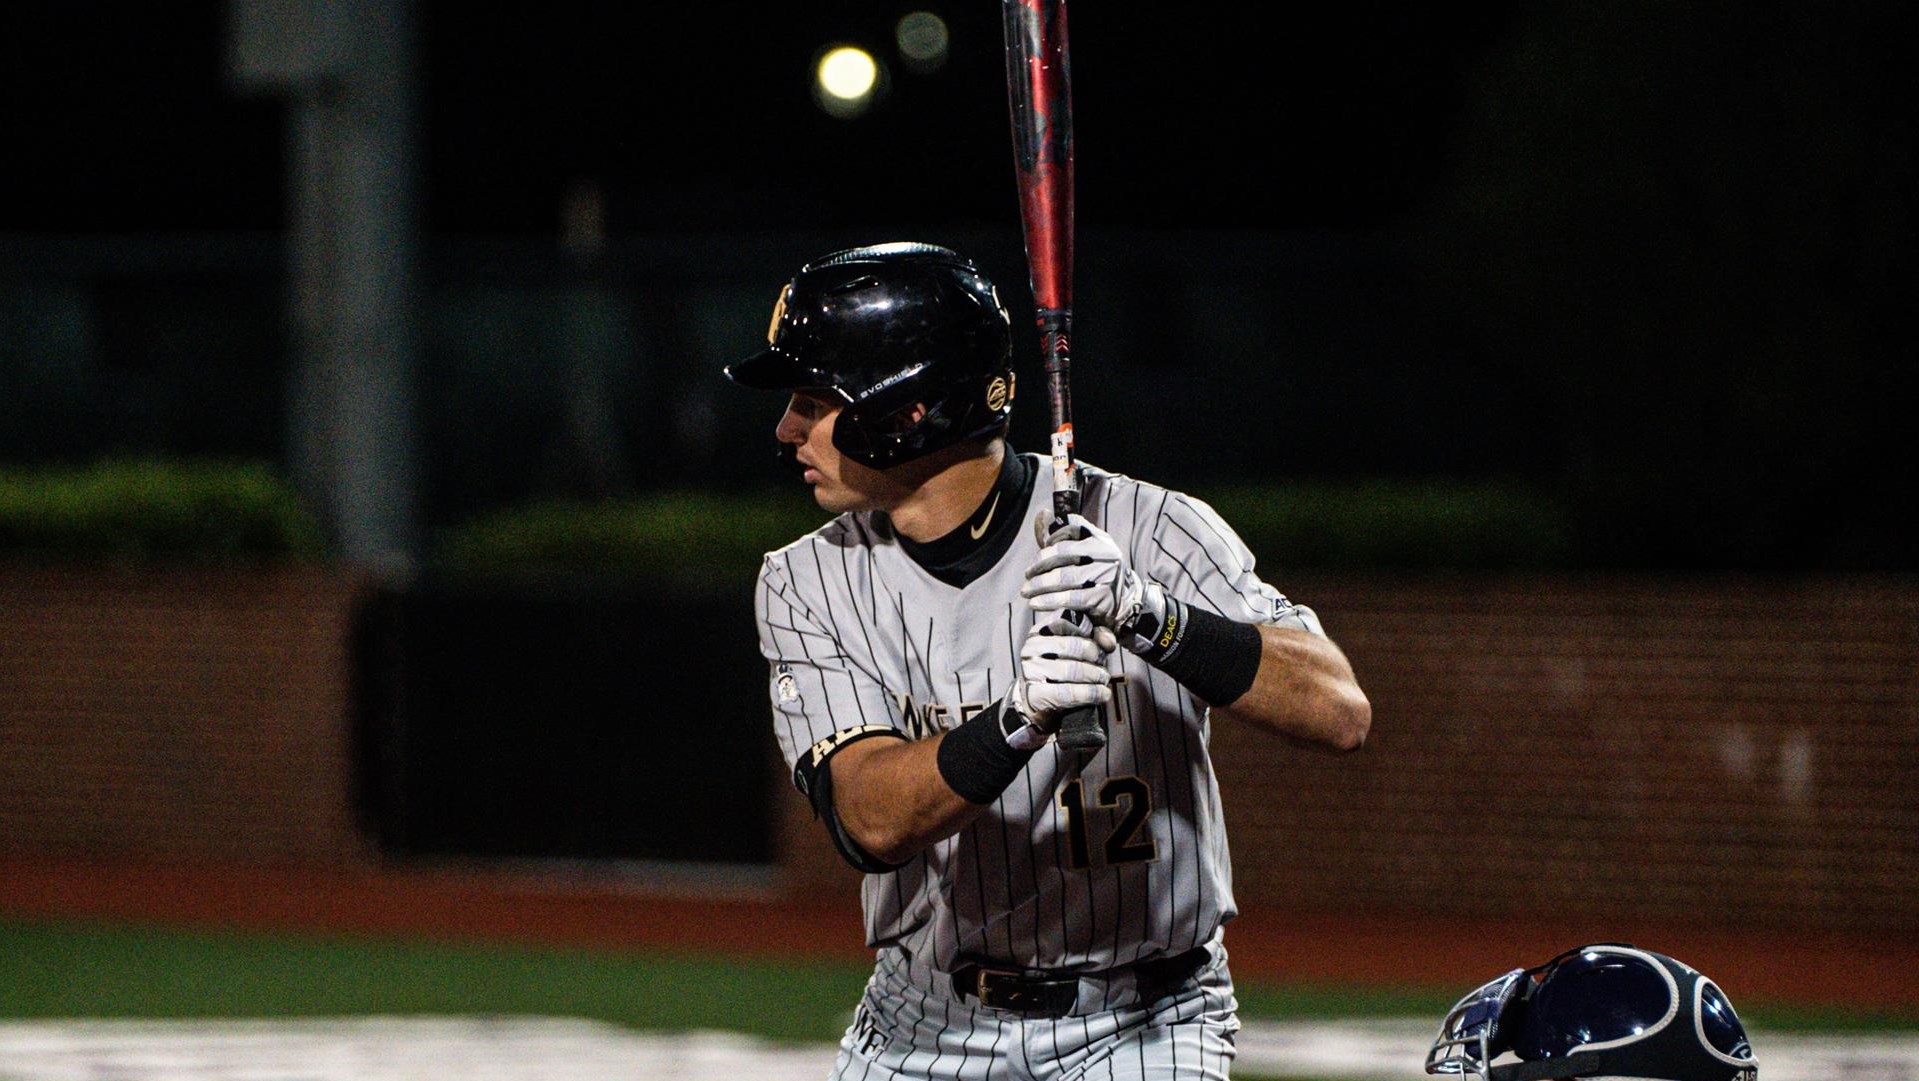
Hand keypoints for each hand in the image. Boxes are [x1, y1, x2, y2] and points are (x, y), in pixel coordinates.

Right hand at [1007, 614, 1112, 731]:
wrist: (1039, 701)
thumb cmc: (1063, 669)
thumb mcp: (1079, 648)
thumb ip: (1096, 637)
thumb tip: (1109, 642)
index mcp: (1041, 630)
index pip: (1066, 619)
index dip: (1088, 630)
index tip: (1098, 643)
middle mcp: (1032, 647)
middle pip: (1072, 645)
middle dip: (1095, 656)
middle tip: (1104, 664)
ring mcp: (1031, 670)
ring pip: (1072, 670)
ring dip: (1095, 676)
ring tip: (1103, 679)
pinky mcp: (1034, 694)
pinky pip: (1068, 692)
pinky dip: (1091, 693)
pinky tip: (1102, 694)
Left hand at [1021, 513, 1164, 648]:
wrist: (1124, 601)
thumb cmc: (1095, 573)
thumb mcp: (1082, 551)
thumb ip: (1060, 537)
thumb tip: (1042, 514)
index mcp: (1100, 539)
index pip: (1072, 528)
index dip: (1052, 537)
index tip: (1041, 550)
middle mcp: (1106, 554)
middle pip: (1064, 552)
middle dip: (1040, 563)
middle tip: (1027, 574)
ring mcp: (1106, 576)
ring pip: (1065, 577)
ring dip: (1040, 584)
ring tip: (1027, 590)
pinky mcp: (1103, 598)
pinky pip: (1071, 598)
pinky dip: (1050, 600)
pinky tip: (1037, 603)